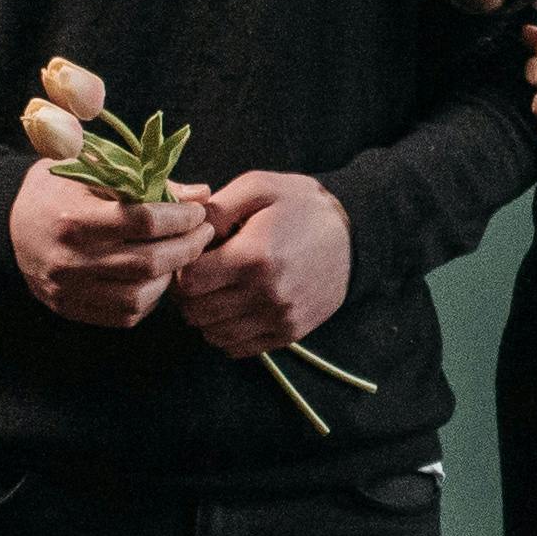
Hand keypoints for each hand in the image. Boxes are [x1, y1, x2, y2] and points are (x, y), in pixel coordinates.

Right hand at [11, 159, 207, 325]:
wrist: (8, 220)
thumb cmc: (56, 188)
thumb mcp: (93, 170)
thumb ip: (147, 181)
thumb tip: (200, 194)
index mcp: (74, 218)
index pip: (143, 221)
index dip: (181, 218)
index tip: (198, 212)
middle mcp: (70, 260)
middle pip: (147, 263)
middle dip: (186, 248)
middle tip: (203, 234)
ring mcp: (69, 290)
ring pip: (139, 297)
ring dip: (170, 277)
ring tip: (180, 256)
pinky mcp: (69, 309)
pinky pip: (124, 316)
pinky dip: (149, 299)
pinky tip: (155, 278)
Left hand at [176, 169, 351, 354]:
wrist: (355, 235)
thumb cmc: (302, 206)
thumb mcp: (259, 187)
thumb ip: (217, 207)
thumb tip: (187, 230)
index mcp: (252, 257)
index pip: (188, 282)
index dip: (181, 269)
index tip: (193, 258)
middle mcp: (265, 295)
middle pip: (196, 312)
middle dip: (189, 295)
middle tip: (201, 276)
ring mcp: (278, 318)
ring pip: (214, 335)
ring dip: (207, 316)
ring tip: (219, 291)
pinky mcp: (289, 333)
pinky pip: (238, 349)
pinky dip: (227, 333)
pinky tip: (235, 309)